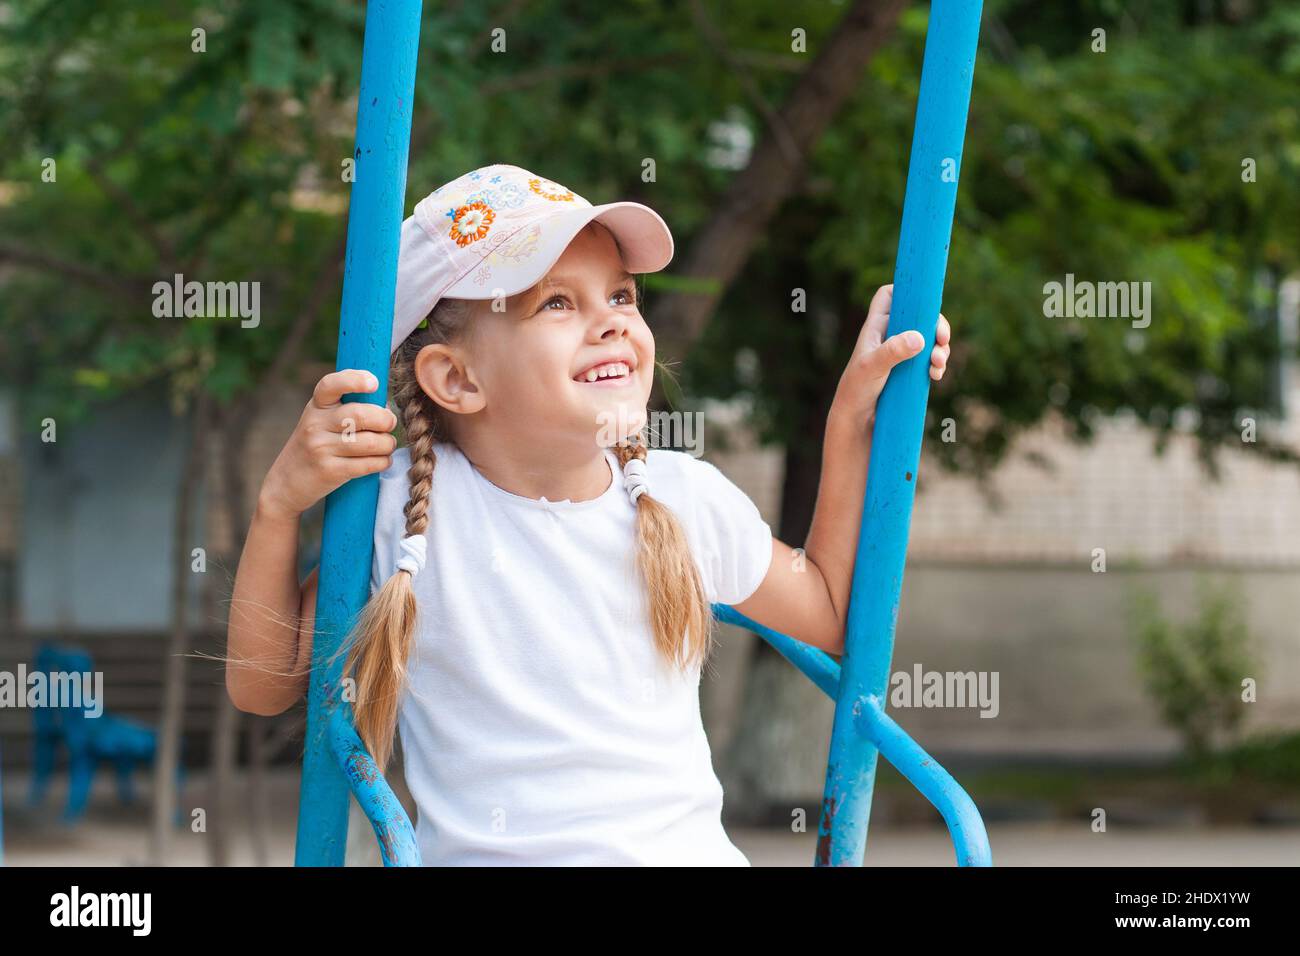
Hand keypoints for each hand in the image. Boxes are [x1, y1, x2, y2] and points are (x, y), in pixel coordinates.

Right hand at [257, 369, 398, 520]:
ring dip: (388, 444)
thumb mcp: (322, 420)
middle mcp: (316, 424)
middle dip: (385, 420)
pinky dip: (383, 462)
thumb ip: (350, 409)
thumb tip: (386, 409)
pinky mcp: (330, 471)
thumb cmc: (316, 445)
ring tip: (387, 445)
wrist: (286, 482)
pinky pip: (368, 464)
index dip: (355, 380)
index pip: (332, 384)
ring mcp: (321, 448)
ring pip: (371, 442)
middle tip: (390, 424)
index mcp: (316, 406)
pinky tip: (382, 460)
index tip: (374, 383)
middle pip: (361, 415)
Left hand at [831, 284, 951, 426]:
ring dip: (940, 348)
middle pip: (919, 317)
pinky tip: (935, 375)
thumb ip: (893, 352)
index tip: (923, 299)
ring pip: (929, 339)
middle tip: (943, 339)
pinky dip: (937, 364)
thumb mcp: (872, 368)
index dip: (905, 290)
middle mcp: (889, 336)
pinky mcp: (909, 371)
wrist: (855, 422)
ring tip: (938, 363)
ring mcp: (901, 354)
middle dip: (936, 325)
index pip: (889, 295)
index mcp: (876, 327)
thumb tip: (920, 338)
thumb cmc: (856, 389)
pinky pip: (930, 360)